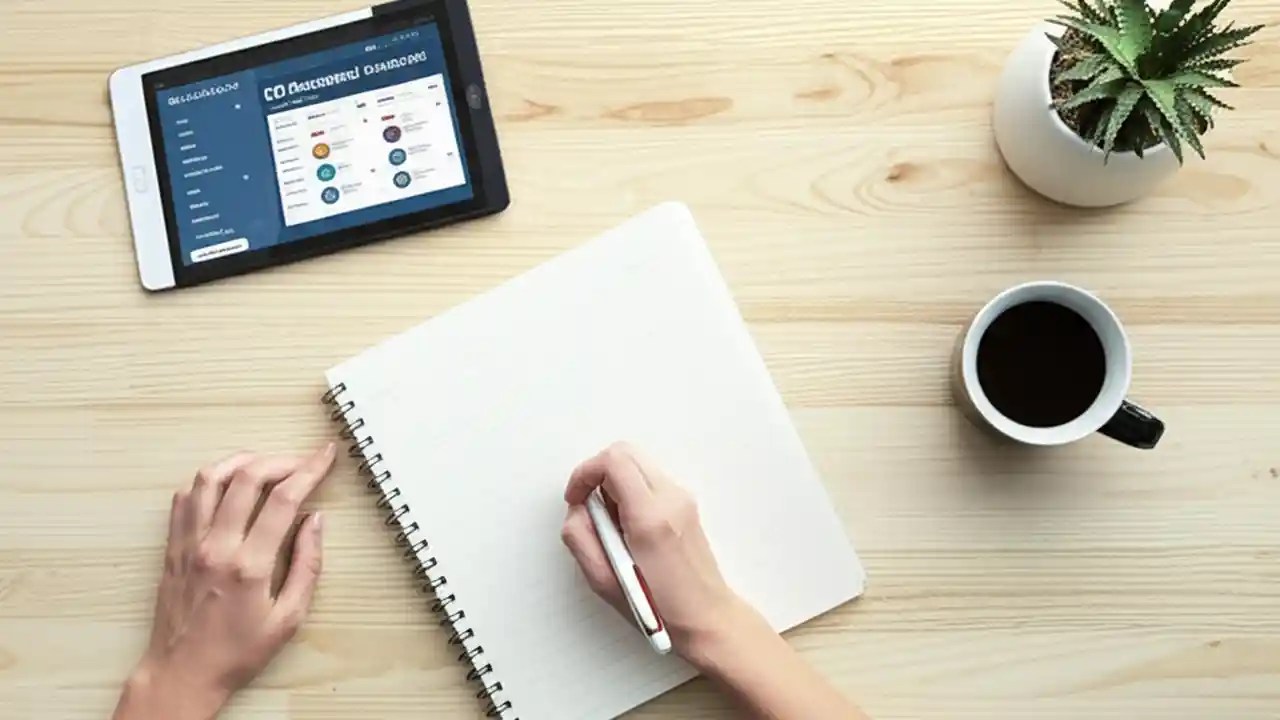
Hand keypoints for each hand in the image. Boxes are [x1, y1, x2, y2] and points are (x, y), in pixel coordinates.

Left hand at [113, 444, 336, 719]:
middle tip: (300, 461)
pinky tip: (225, 483)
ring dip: (241, 461)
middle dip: (280, 460)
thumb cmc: (238, 652)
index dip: (309, 470)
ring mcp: (189, 544)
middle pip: (247, 478)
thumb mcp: (289, 618)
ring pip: (209, 478)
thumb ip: (307, 565)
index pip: (283, 500)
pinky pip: (184, 498)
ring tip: (264, 463)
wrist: (183, 673)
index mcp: (250, 565)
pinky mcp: (172, 547)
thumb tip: (316, 520)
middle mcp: (216, 546)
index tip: (324, 455)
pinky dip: (206, 480)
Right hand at [560, 442, 746, 660]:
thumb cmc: (661, 609)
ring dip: (614, 485)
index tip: (575, 499)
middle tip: (590, 510)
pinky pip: (649, 481)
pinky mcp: (686, 505)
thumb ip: (580, 537)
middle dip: (598, 475)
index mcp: (650, 516)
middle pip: (625, 453)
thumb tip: (577, 510)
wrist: (706, 618)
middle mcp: (671, 498)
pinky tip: (628, 529)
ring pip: (637, 465)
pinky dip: (630, 493)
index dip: (584, 473)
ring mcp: (682, 498)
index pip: (613, 461)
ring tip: (612, 527)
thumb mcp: (604, 580)